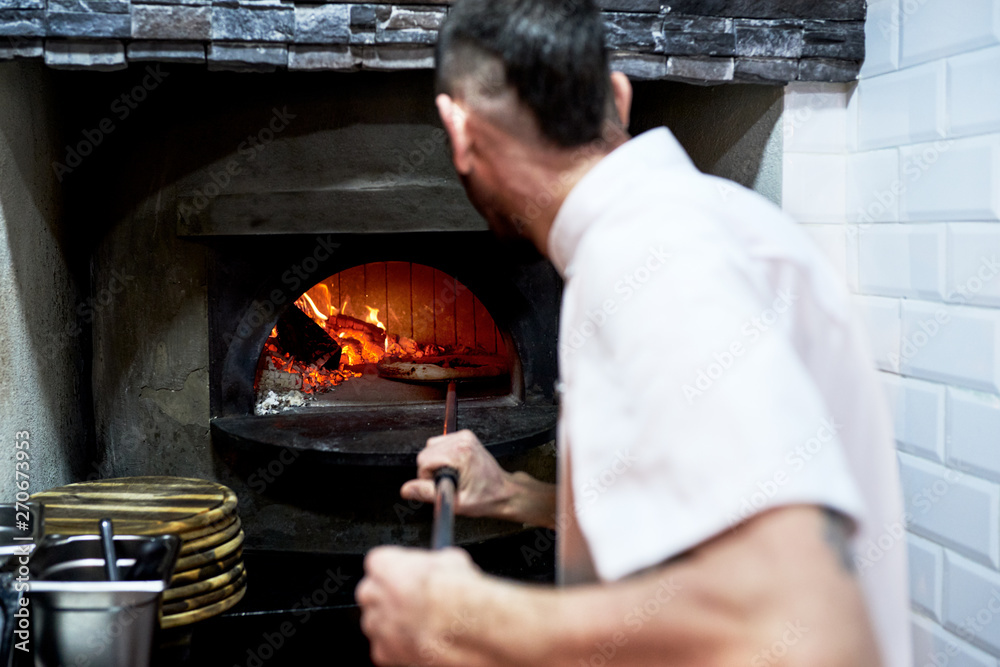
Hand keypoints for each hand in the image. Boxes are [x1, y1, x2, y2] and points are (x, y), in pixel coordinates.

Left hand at [356, 546, 481, 666]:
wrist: (456, 626)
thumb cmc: (451, 591)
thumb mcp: (451, 560)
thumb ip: (435, 564)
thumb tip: (443, 565)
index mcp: (383, 564)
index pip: (380, 563)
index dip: (398, 570)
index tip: (413, 574)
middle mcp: (372, 593)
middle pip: (373, 593)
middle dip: (390, 597)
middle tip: (415, 599)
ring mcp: (375, 624)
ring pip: (377, 622)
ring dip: (394, 623)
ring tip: (421, 623)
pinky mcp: (383, 651)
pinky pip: (386, 648)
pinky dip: (400, 646)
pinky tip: (421, 640)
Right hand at [401, 429, 514, 518]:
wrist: (504, 492)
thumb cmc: (486, 498)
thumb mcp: (455, 502)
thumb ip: (428, 494)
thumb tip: (407, 489)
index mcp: (461, 454)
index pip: (424, 460)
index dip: (427, 478)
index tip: (441, 486)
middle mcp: (463, 441)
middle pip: (426, 452)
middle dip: (431, 470)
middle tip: (448, 483)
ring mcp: (465, 437)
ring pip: (431, 447)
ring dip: (436, 463)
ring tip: (452, 476)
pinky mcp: (465, 437)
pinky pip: (441, 444)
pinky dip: (442, 456)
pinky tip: (454, 468)